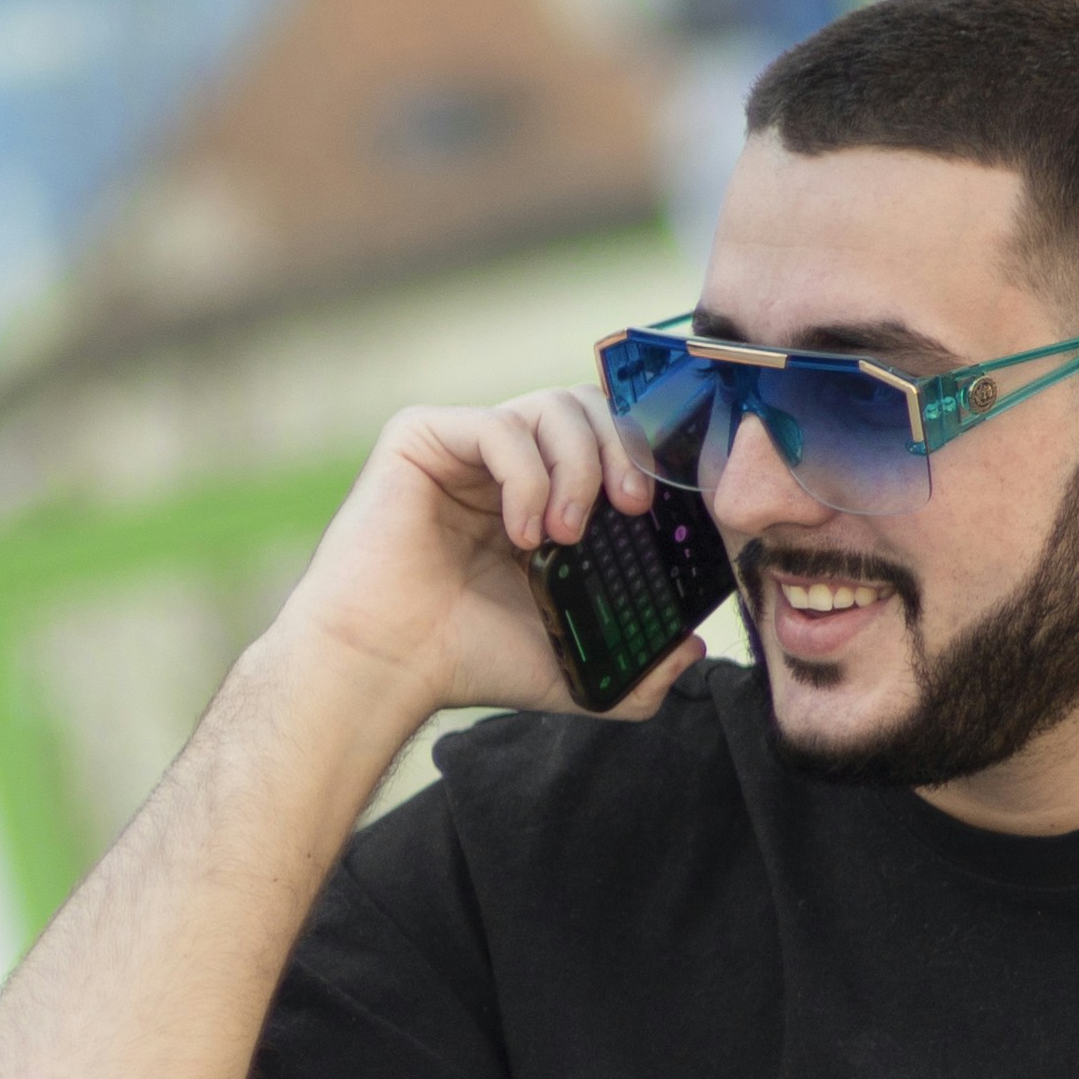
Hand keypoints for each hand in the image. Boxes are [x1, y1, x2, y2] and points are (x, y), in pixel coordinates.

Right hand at [269, 384, 710, 732]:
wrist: (386, 667)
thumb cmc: (464, 661)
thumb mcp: (571, 672)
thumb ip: (637, 671)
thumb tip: (693, 651)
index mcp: (542, 496)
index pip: (608, 443)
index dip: (645, 458)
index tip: (669, 508)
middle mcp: (505, 463)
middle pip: (588, 407)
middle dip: (623, 450)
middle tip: (633, 508)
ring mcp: (463, 445)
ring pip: (550, 406)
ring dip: (577, 467)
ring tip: (567, 536)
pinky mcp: (421, 437)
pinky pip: (497, 425)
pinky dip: (526, 476)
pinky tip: (523, 534)